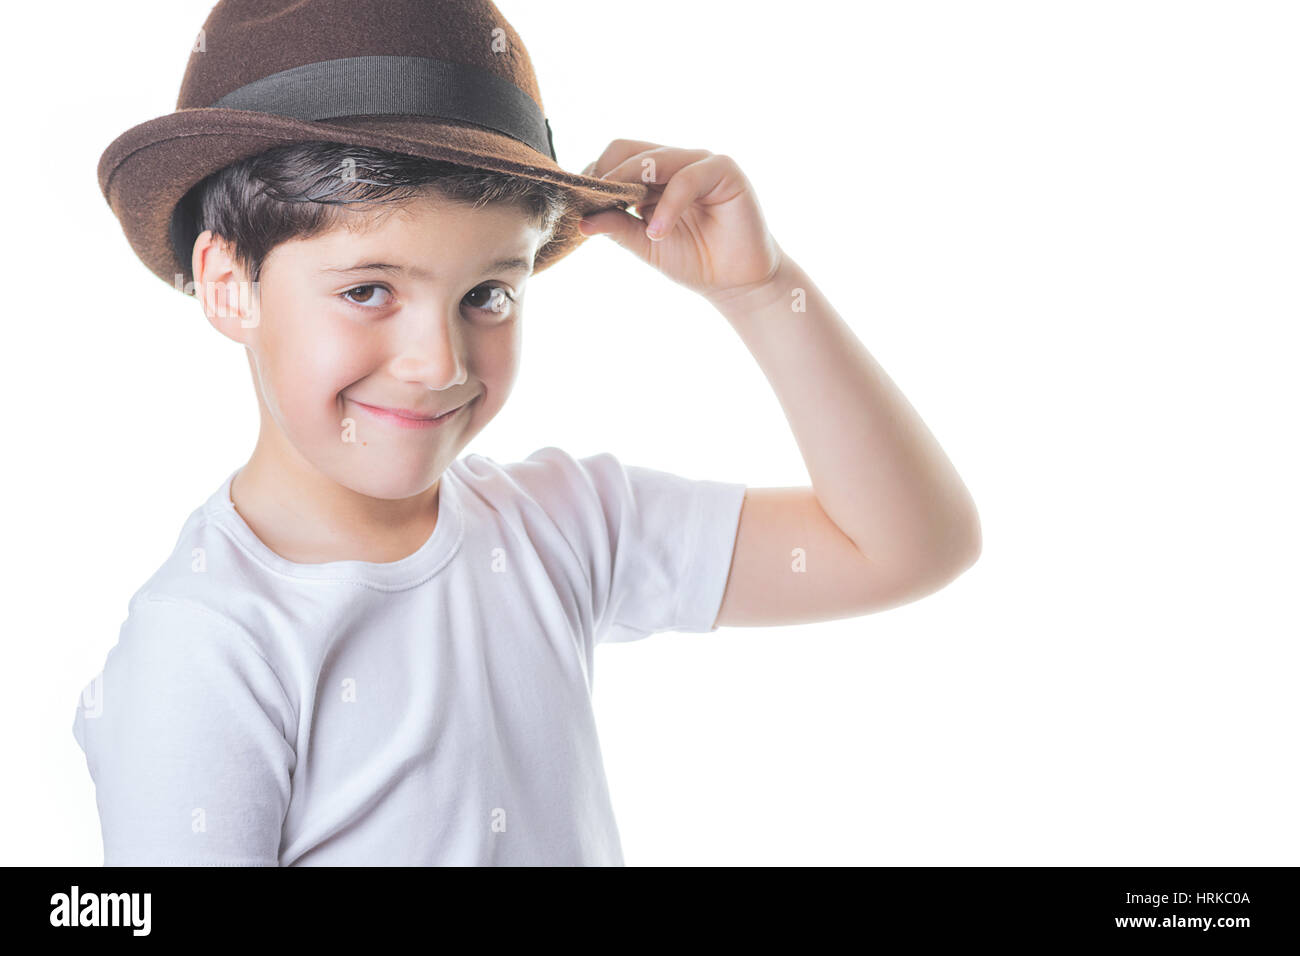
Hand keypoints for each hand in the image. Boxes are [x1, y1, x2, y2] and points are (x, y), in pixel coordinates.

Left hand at [577, 140, 784, 307]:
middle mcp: (676, 162)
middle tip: (595, 208)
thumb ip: (618, 227)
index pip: (616, 158)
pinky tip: (658, 233)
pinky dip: (668, 206)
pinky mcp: (724, 170)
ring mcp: (700, 162)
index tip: (579, 205)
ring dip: (634, 190)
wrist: (737, 283)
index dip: (596, 177)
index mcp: (655, 175)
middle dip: (608, 178)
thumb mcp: (646, 245)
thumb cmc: (696, 261)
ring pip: (654, 159)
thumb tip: (581, 221)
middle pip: (628, 150)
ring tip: (632, 228)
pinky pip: (687, 178)